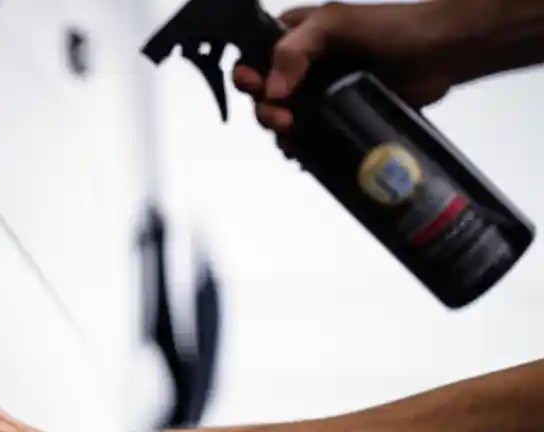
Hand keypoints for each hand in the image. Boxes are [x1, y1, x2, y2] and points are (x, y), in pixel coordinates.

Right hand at [233, 1, 470, 137]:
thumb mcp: (334, 24)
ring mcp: (319, 92)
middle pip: (262, 93)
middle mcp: (301, 63)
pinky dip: (300, 146)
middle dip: (264, 109)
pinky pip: (308, 135)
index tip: (256, 87)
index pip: (252, 55)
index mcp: (294, 35)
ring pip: (282, 118)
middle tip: (283, 119)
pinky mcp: (337, 115)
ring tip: (293, 136)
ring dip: (280, 131)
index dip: (246, 74)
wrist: (441, 52)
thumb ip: (294, 49)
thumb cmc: (389, 29)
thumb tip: (272, 92)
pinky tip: (302, 152)